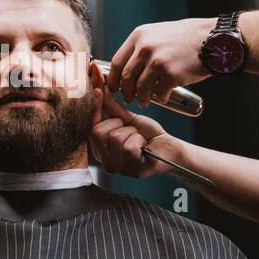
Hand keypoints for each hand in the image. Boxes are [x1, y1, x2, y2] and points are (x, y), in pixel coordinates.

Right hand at [89, 63, 172, 178]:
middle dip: (117, 123)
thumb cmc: (148, 135)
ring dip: (131, 132)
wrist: (169, 147)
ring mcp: (118, 168)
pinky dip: (139, 140)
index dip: (94, 107)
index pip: (89, 126)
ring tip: (139, 138)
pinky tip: (144, 146)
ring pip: (115, 137)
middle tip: (129, 128)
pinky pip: (129, 147)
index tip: (99, 88)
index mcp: (100, 149)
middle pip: (97, 131)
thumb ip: (111, 107)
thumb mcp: (128, 119)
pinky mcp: (132, 170)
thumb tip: (100, 87)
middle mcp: (105, 161)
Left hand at [107, 17, 216, 106]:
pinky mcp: (171, 74)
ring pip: (140, 88)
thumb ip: (141, 47)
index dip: (113, 79)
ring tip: (145, 101)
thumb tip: (126, 66)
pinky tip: (163, 97)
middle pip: (126, 77)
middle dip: (126, 92)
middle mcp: (146, 47)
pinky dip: (160, 98)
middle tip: (129, 98)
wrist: (211, 39)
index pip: (116, 61)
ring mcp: (158, 61)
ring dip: (141, 98)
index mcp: (139, 36)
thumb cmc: (186, 38)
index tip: (114, 87)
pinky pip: (159, 93)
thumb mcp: (158, 33)